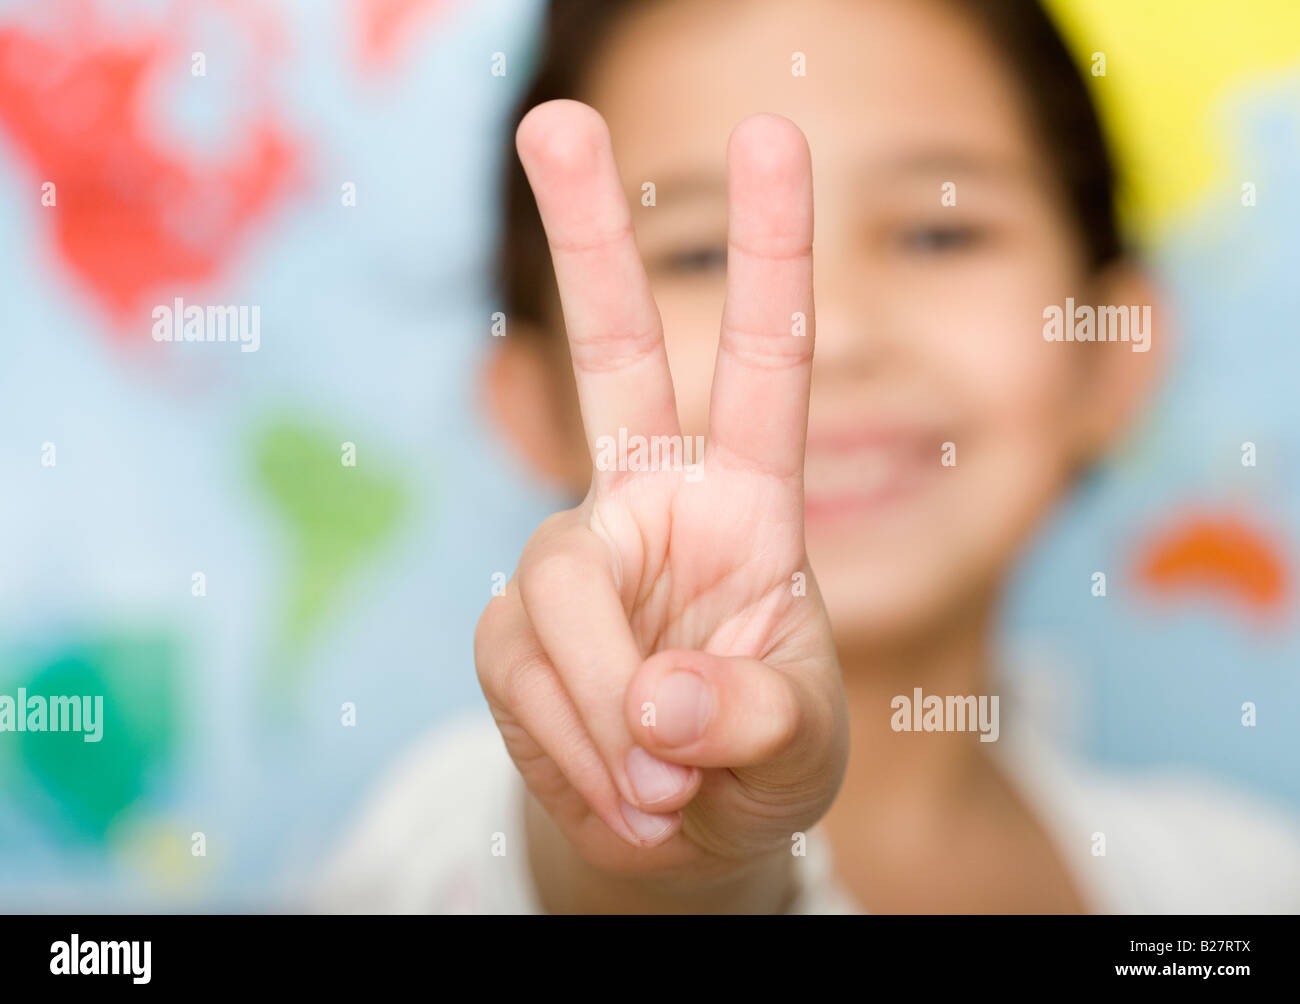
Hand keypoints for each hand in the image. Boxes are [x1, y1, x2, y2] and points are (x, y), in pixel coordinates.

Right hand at [474, 99, 847, 899]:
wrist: (673, 844)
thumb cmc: (756, 765)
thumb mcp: (796, 748)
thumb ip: (757, 719)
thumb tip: (662, 702)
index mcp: (743, 503)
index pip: (760, 363)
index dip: (766, 253)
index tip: (772, 135)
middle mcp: (647, 505)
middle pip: (610, 356)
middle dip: (585, 237)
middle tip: (552, 116)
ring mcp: (571, 564)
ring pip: (556, 597)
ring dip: (612, 713)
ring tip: (665, 795)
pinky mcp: (508, 633)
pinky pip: (521, 677)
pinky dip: (576, 753)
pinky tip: (623, 797)